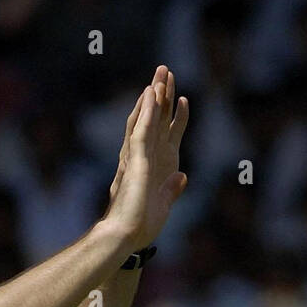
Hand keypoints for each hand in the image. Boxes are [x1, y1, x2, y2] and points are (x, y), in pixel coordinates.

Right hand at [105, 65, 189, 250]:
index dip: (174, 116)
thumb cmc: (140, 225)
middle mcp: (144, 156)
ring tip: (160, 73)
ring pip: (145, 119)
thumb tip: (182, 177)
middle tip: (165, 70)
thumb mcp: (163, 204)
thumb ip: (172, 189)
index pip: (164, 133)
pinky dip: (146, 112)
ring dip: (154, 96)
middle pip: (153, 119)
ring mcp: (137, 157)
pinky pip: (141, 131)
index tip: (182, 99)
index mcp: (154, 166)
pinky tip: (152, 94)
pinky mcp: (134, 162)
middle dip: (161, 95)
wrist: (125, 237)